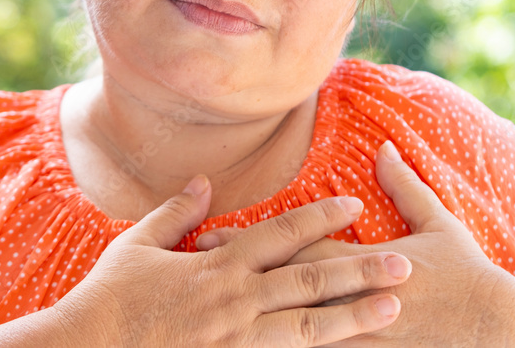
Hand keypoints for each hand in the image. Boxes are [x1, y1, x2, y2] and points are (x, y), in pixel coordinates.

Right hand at [52, 175, 412, 346]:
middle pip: (310, 280)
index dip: (319, 216)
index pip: (280, 233)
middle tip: (404, 263)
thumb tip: (205, 182)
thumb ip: (177, 211)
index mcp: (217, 264)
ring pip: (309, 327)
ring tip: (391, 308)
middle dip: (360, 269)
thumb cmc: (110, 298)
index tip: (351, 204)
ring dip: (355, 316)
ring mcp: (237, 340)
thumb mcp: (138, 243)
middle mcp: (236, 300)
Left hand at [197, 142, 514, 346]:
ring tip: (207, 315)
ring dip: (251, 318)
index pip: (295, 250)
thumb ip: (405, 186)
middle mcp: (354, 298)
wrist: (497, 329)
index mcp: (364, 262)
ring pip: (293, 328)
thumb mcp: (438, 223)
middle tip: (191, 271)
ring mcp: (360, 333)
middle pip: (283, 288)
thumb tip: (383, 149)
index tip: (209, 236)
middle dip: (236, 279)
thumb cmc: (467, 272)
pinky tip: (253, 347)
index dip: (250, 244)